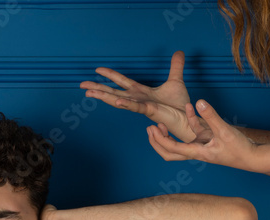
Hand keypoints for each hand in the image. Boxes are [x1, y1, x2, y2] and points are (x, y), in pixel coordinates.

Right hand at [80, 51, 209, 142]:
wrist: (187, 118)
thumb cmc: (179, 105)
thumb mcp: (176, 81)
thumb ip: (175, 66)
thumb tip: (179, 52)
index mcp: (141, 92)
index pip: (122, 81)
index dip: (110, 75)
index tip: (97, 69)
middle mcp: (138, 99)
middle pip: (113, 92)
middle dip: (98, 88)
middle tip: (82, 85)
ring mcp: (142, 106)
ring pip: (118, 100)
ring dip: (104, 96)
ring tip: (89, 93)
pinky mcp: (150, 110)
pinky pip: (135, 107)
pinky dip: (126, 104)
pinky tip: (116, 101)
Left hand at [147, 99, 256, 170]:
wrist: (253, 158)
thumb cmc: (239, 149)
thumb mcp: (224, 130)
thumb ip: (211, 116)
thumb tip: (199, 102)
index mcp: (198, 152)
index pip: (173, 149)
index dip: (160, 140)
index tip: (152, 129)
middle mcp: (197, 151)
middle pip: (171, 153)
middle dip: (158, 143)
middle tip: (149, 129)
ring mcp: (202, 146)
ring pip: (180, 143)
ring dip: (170, 133)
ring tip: (160, 122)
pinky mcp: (209, 141)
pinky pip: (195, 132)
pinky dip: (190, 121)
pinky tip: (189, 106)